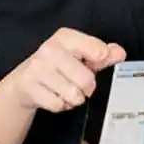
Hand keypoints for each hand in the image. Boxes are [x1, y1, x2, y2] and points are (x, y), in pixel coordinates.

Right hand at [8, 27, 125, 113]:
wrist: (24, 81)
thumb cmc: (58, 67)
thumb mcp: (80, 56)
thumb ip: (102, 55)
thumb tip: (120, 53)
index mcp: (66, 37)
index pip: (97, 50)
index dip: (101, 60)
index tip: (97, 62)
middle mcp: (50, 49)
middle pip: (86, 79)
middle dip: (86, 87)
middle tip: (78, 84)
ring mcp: (38, 68)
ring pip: (72, 94)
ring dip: (73, 98)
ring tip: (65, 90)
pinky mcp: (30, 86)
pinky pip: (58, 105)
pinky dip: (60, 105)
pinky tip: (54, 96)